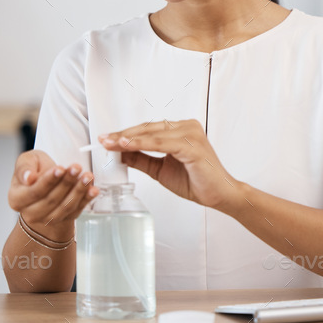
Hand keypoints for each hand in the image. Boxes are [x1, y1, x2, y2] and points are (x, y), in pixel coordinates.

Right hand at [7, 149, 98, 239]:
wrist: (45, 181)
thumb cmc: (35, 169)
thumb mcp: (26, 160)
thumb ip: (24, 167)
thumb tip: (28, 178)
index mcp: (17, 199)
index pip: (34, 192)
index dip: (48, 180)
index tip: (60, 168)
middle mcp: (31, 213)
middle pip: (51, 200)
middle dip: (66, 183)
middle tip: (77, 168)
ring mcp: (48, 219)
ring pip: (65, 207)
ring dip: (78, 191)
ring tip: (87, 176)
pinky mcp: (64, 219)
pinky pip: (76, 211)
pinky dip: (86, 200)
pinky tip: (92, 189)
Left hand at [98, 119, 239, 210]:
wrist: (219, 195)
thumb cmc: (196, 181)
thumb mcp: (160, 170)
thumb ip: (142, 159)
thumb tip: (120, 154)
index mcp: (181, 129)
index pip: (148, 129)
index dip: (126, 134)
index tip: (107, 139)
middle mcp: (186, 126)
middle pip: (148, 128)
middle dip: (123, 135)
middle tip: (103, 140)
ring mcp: (190, 133)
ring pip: (152, 133)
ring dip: (129, 138)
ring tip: (110, 143)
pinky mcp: (192, 145)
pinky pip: (161, 143)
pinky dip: (142, 144)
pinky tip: (127, 145)